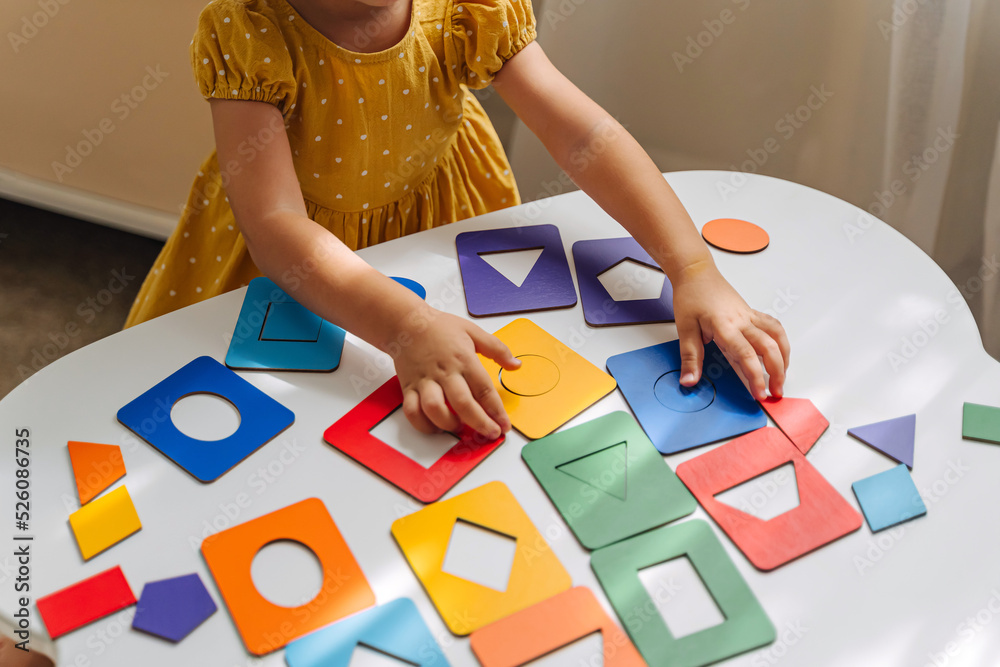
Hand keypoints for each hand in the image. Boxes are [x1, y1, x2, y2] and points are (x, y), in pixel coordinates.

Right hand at [392, 308, 520, 438]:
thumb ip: (497, 349)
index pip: (484, 389)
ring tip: (460, 428)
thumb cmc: (439, 327)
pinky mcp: (408, 388)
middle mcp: (445, 372)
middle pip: (463, 404)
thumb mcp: (473, 331)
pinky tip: (435, 427)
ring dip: (449, 424)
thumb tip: (516, 365)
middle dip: (479, 423)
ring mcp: (425, 381)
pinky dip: (423, 425)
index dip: (496, 411)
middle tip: (491, 433)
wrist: (405, 322)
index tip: (504, 425)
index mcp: (463, 359)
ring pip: (435, 409)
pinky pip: (412, 412)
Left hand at [671, 261, 789, 400]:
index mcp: (726, 326)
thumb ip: (690, 357)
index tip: (759, 394)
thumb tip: (689, 381)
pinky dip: (781, 341)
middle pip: (769, 348)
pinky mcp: (751, 313)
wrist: (696, 272)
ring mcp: (750, 316)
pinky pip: (773, 327)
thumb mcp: (684, 329)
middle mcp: (743, 321)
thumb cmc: (691, 296)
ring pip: (777, 336)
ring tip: (782, 376)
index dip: (756, 377)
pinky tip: (779, 353)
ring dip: (784, 357)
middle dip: (777, 372)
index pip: (746, 355)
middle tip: (776, 392)